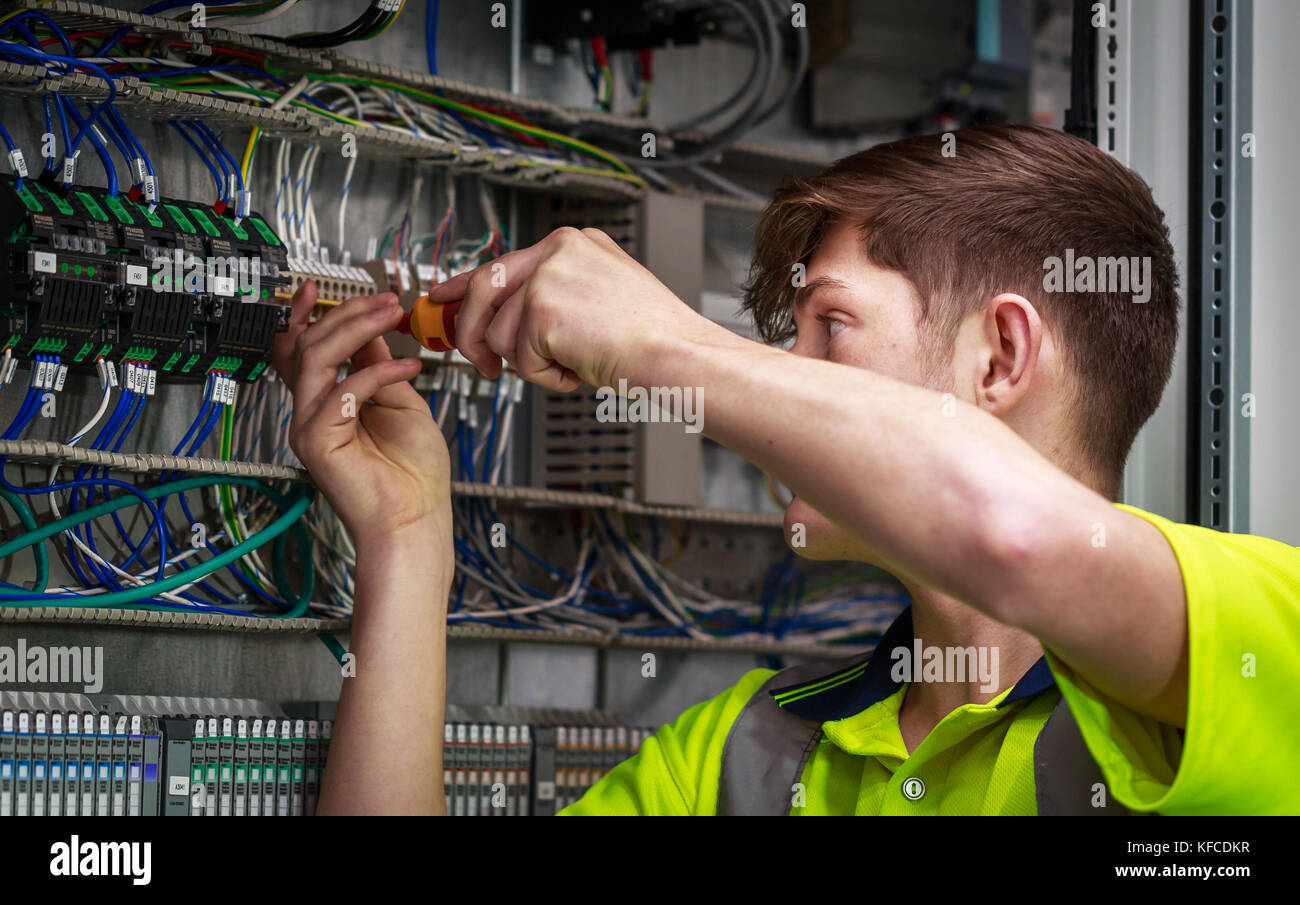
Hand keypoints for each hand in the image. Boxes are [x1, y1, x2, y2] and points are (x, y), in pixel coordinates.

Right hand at [272, 281, 450, 541]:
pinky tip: (410, 367)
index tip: (319, 289)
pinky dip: (377, 373)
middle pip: (308, 345)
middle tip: (384, 299)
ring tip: (390, 313)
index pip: (302, 350)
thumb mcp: (401, 403)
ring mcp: (309, 426)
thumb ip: (380, 368)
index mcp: (327, 403)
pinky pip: (343, 391)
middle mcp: (310, 413)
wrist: (415, 520)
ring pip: (316, 358)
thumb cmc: (413, 475)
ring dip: (356, 328)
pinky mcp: (317, 441)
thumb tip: (372, 332)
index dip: (304, 315)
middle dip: (346, 313)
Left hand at [427, 226, 712, 390]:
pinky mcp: (542, 310)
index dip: (465, 284)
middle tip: (482, 364)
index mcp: (573, 245)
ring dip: (532, 364)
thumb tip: (507, 323)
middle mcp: (557, 251)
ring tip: (575, 364)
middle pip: (484, 289)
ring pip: (501, 334)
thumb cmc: (653, 339)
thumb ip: (555, 298)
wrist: (676, 355)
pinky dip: (546, 377)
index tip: (442, 298)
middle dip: (473, 333)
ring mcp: (548, 277)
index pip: (502, 261)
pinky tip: (579, 370)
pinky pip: (520, 359)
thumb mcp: (601, 298)